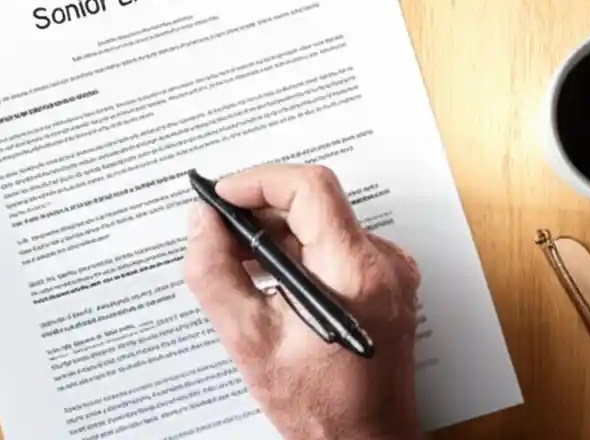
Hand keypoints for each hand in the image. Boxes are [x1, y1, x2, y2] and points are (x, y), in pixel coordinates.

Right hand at [184, 165, 421, 439]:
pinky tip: (267, 280)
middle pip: (313, 203)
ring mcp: (389, 273)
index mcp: (355, 272)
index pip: (309, 188)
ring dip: (275, 234)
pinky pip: (335, 245)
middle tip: (217, 233)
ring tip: (236, 263)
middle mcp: (383, 264)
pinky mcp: (384, 283)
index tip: (223, 196)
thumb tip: (201, 224)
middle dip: (258, 212)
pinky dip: (297, 252)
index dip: (258, 182)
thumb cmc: (321, 407)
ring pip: (322, 223)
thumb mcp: (249, 341)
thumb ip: (215, 274)